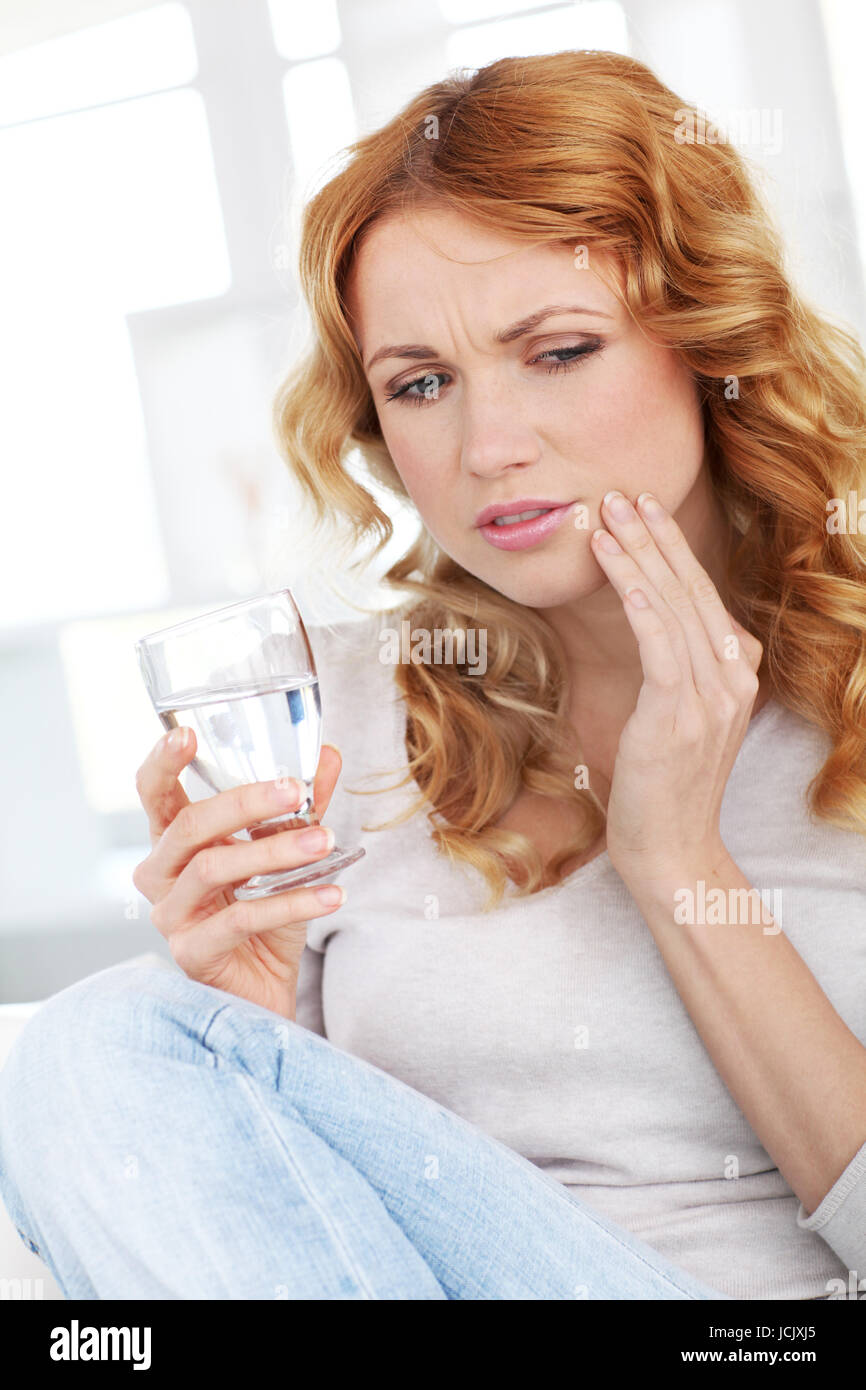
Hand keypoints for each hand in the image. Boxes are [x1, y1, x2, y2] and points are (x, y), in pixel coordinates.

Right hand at [133, 731, 344, 1016]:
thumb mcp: (288, 856)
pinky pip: (240, 919)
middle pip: (189, 825)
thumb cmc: (265, 918)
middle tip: (295, 789)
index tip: (186, 733)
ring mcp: (170, 916)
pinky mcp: (192, 953)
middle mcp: (160, 874)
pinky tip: (332, 895)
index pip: (153, 793)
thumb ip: (302, 806)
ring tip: (327, 841)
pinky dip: (292, 902)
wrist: (265, 992)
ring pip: (214, 869)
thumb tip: (327, 754)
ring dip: (276, 850)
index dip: (163, 762)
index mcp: (174, 841)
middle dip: (245, 802)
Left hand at [590, 489, 763, 881]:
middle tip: (622, 495)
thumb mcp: (681, 719)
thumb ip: (681, 673)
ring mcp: (713, 697)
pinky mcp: (680, 713)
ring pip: (676, 606)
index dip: (673, 550)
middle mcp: (735, 679)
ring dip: (639, 555)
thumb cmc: (664, 787)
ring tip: (608, 518)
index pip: (704, 597)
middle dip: (656, 537)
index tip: (645, 512)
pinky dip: (640, 598)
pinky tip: (618, 568)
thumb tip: (656, 628)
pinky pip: (662, 641)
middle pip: (693, 590)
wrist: (672, 849)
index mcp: (739, 675)